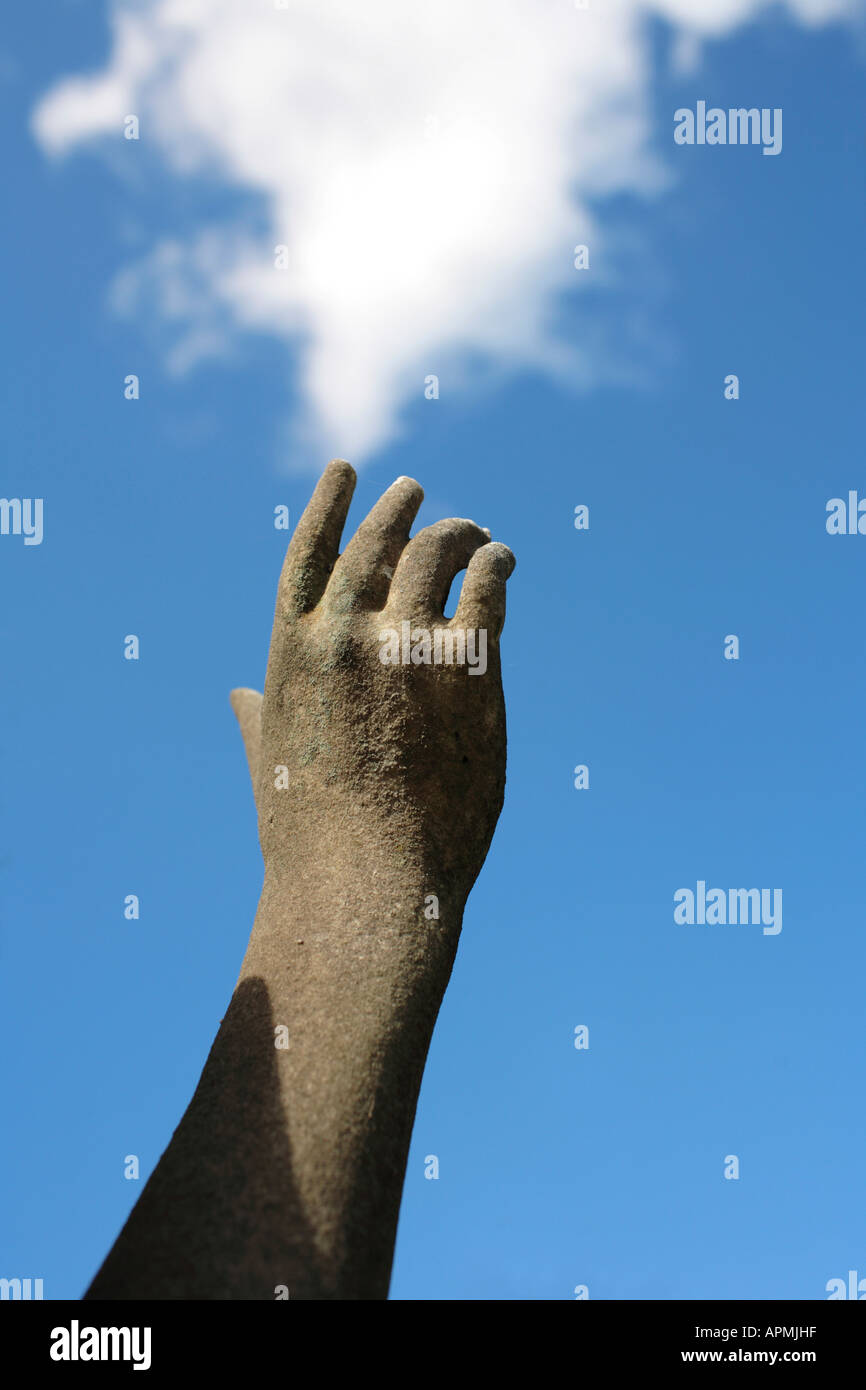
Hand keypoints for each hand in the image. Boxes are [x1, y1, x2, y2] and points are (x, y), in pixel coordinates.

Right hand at [231, 459, 514, 904]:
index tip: (346, 468)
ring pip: (438, 555)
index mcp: (290, 652)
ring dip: (458, 532)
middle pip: (379, 542)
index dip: (328, 502)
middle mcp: (345, 635)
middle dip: (401, 508)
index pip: (309, 551)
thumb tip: (235, 695)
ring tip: (474, 533)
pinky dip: (496, 566)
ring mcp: (407, 647)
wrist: (367, 886)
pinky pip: (487, 591)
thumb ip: (256, 717)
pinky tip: (504, 562)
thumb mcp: (270, 766)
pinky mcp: (467, 669)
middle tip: (419, 492)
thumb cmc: (311, 839)